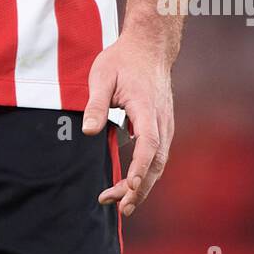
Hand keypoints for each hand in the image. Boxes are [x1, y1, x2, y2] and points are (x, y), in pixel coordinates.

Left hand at [82, 31, 174, 217]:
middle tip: (119, 207)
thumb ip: (96, 104)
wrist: (149, 47)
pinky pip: (158, 156)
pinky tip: (130, 184)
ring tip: (120, 202)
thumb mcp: (102, 76)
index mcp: (147, 108)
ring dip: (142, 185)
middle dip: (140, 188)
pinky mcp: (163, 127)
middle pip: (156, 162)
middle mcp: (162, 120)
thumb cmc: (123, 60)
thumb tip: (89, 132)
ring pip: (159, 162)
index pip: (148, 144)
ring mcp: (165, 124)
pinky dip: (146, 173)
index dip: (140, 168)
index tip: (130, 187)